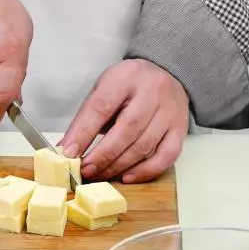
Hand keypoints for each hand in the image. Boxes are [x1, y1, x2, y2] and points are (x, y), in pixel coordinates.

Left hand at [57, 59, 188, 182]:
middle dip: (102, 155)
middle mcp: (152, 92)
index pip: (102, 107)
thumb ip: (88, 117)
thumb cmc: (129, 85)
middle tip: (84, 170)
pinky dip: (145, 171)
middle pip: (126, 130)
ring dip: (118, 166)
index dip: (84, 133)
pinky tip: (127, 176)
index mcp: (126, 76)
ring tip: (99, 174)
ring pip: (144, 146)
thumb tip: (68, 149)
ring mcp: (169, 111)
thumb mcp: (105, 88)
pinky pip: (166, 156)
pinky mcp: (180, 129)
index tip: (68, 152)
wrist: (165, 73)